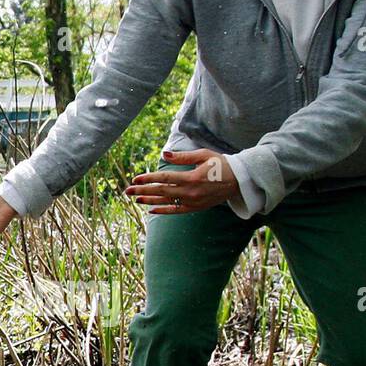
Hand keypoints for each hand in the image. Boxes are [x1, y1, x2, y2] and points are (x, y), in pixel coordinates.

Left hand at [124, 148, 239, 213]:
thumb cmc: (221, 164)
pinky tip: (151, 209)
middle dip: (143, 190)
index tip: (136, 178)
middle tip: (127, 191)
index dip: (148, 178)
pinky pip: (176, 210)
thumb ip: (182, 157)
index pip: (164, 179)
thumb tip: (164, 155)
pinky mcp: (196, 208)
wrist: (238, 181)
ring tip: (136, 199)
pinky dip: (163, 210)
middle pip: (161, 191)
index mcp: (191, 178)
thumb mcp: (203, 155)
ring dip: (149, 200)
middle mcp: (190, 192)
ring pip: (166, 202)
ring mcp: (193, 202)